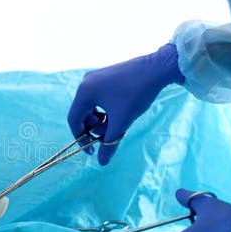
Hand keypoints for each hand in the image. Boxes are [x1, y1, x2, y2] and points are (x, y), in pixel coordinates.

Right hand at [67, 43, 183, 164]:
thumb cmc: (136, 94)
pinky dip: (105, 109)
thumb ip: (109, 143)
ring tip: (115, 125)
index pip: (73, 120)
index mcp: (84, 92)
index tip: (92, 150)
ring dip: (100, 120)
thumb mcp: (121, 122)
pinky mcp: (105, 76)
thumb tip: (102, 162)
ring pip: (91, 106)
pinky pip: (98, 98)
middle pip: (81, 113)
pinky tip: (119, 113)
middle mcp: (85, 83)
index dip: (80, 138)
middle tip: (107, 137)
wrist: (157, 69)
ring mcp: (95, 78)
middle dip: (93, 129)